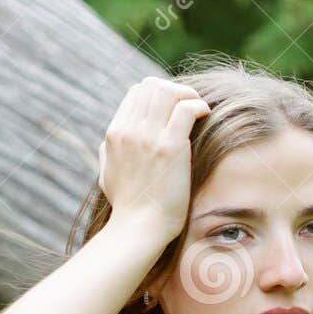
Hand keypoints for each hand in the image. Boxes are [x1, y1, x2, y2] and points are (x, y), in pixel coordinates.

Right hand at [98, 76, 210, 242]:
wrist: (139, 228)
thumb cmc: (127, 206)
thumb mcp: (107, 173)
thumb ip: (108, 151)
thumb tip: (112, 139)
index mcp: (114, 133)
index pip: (137, 91)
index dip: (159, 94)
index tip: (174, 109)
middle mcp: (129, 130)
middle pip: (153, 85)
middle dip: (175, 89)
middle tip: (189, 106)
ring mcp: (148, 137)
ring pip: (169, 91)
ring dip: (188, 94)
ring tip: (198, 109)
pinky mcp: (170, 147)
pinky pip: (186, 108)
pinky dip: (198, 105)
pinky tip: (205, 115)